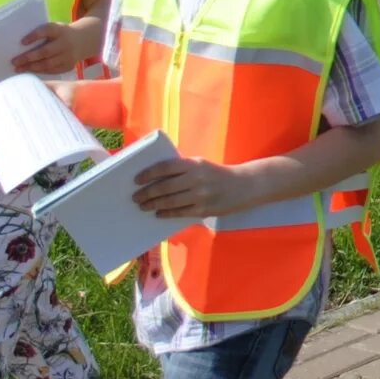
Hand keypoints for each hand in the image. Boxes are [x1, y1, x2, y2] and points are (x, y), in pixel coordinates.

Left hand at [12, 18, 97, 75]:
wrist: (83, 40)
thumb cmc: (60, 34)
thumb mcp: (55, 28)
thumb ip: (42, 34)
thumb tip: (20, 45)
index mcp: (60, 30)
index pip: (46, 31)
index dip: (34, 36)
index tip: (22, 42)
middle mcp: (65, 43)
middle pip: (45, 51)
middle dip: (28, 57)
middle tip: (14, 61)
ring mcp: (68, 56)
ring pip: (47, 64)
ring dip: (31, 67)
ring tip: (18, 69)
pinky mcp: (68, 66)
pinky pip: (51, 70)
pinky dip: (39, 71)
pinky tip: (29, 71)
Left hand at [130, 155, 254, 222]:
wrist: (244, 186)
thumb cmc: (217, 174)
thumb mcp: (201, 165)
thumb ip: (182, 169)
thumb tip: (155, 178)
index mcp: (194, 164)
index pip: (166, 168)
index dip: (149, 174)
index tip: (137, 180)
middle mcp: (196, 179)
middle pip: (165, 187)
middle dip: (147, 193)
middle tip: (135, 197)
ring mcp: (200, 195)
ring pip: (170, 201)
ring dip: (154, 205)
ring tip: (143, 206)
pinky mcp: (204, 209)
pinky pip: (180, 212)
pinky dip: (167, 213)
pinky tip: (159, 214)